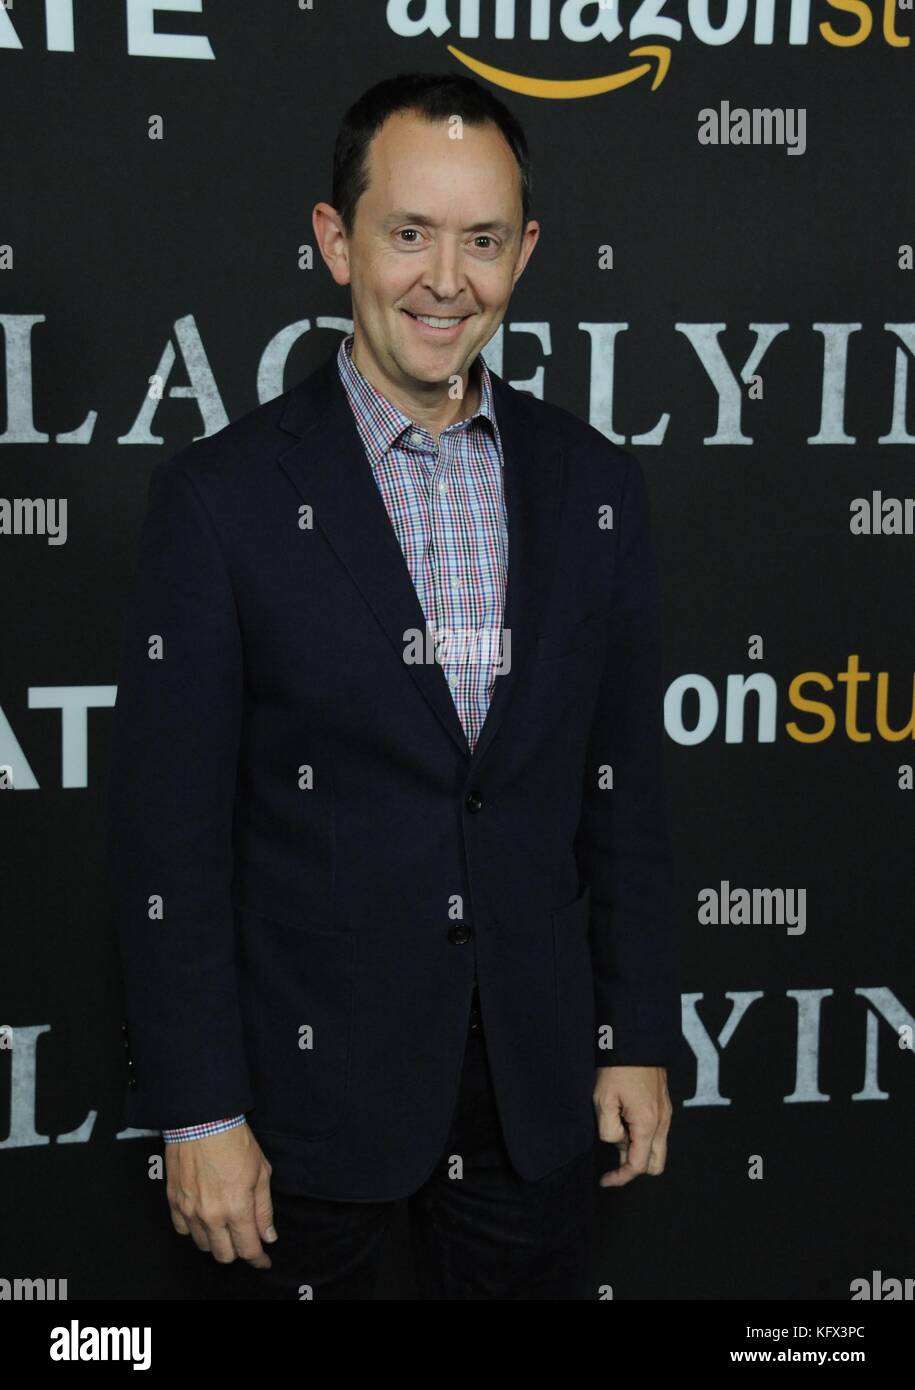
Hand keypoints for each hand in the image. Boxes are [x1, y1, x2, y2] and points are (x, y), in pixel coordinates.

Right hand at [165, 1122, 276, 1266]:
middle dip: (238, 1251)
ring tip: (225, 1224)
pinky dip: (195, 1229)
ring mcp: (190, 1210)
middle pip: (224, 1255)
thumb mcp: (261, 1172)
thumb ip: (264, 1209)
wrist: (202, 1121)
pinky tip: (204, 1217)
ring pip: (203, 1245)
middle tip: (245, 1239)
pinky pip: (183, 1230)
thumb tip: (268, 1235)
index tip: (263, 1259)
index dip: (258, 1258)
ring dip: (216, 1241)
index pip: (248, 1249)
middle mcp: (211, 1215)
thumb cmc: (235, 1142)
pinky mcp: (174, 1202)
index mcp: (237, 1208)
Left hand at [592, 1065, 670, 1187]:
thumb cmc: (618, 1069)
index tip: (605, 1179)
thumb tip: (617, 1141)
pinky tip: (625, 1122)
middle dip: (634, 1167)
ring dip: (638, 1150)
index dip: (621, 1177)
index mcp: (648, 1124)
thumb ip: (609, 1130)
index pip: (639, 1166)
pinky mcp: (663, 1105)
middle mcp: (662, 1122)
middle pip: (655, 1164)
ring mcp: (666, 1114)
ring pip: (657, 1148)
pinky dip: (642, 1137)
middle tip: (613, 1157)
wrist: (636, 1041)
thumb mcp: (603, 1100)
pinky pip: (657, 1133)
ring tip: (617, 1132)